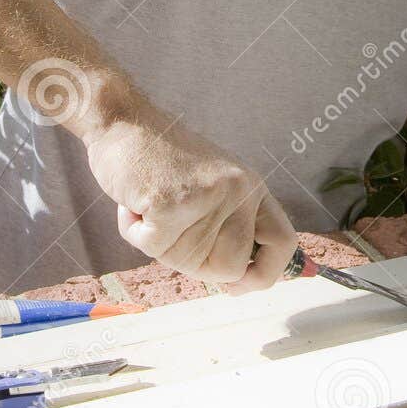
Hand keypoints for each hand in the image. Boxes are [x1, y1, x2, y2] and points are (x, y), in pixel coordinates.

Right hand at [81, 108, 297, 293]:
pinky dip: (134, 231)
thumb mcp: (211, 185)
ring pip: (187, 262)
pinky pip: (152, 248)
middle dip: (196, 264)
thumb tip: (236, 279)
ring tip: (150, 204)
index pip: (283, 242)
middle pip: (230, 267)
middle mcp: (237, 192)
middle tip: (170, 232)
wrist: (123, 122)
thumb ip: (227, 224)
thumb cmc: (160, 159)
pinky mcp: (171, 204)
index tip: (238, 285)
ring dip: (159, 243)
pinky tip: (133, 201)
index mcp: (251, 187)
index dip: (264, 274)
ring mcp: (206, 198)